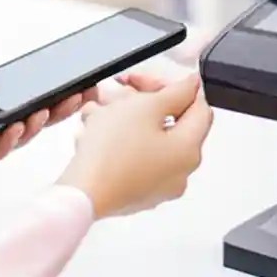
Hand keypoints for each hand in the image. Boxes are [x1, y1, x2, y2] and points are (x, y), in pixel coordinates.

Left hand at [0, 24, 95, 163]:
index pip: (30, 90)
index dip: (58, 88)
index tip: (85, 79)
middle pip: (33, 116)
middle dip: (63, 109)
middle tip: (84, 96)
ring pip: (16, 138)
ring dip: (38, 127)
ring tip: (47, 112)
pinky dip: (6, 144)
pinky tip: (17, 128)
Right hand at [58, 73, 212, 219]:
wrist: (78, 195)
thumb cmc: (111, 154)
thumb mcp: (146, 107)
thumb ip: (176, 92)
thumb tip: (192, 85)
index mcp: (189, 150)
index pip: (198, 107)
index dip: (175, 87)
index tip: (152, 81)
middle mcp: (178, 172)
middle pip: (169, 123)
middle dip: (142, 102)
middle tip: (120, 92)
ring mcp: (156, 185)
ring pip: (146, 138)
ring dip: (124, 118)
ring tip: (99, 109)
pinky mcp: (134, 192)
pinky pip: (132, 157)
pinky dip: (117, 140)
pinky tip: (95, 129)